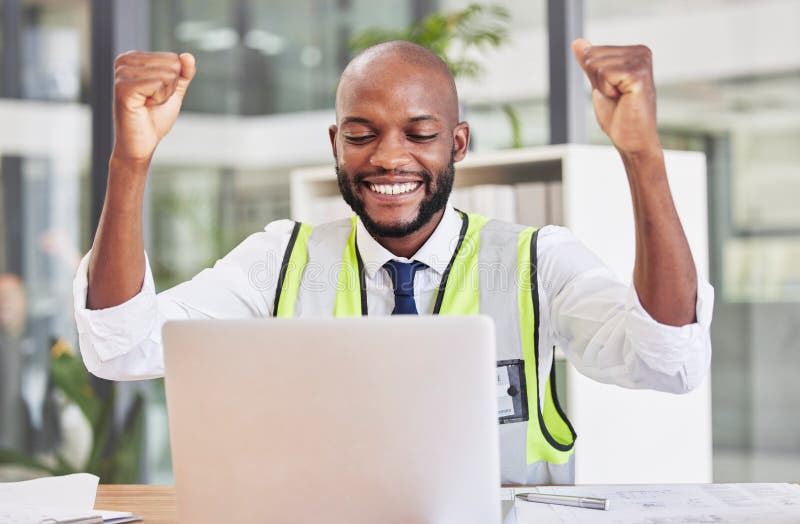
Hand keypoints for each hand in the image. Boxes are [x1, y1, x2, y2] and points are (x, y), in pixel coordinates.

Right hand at [112, 51, 195, 164]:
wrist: (141, 143)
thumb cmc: (154, 118)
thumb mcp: (173, 92)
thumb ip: (183, 73)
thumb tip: (188, 56)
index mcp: (133, 58)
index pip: (173, 59)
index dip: (173, 82)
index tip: (156, 95)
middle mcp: (124, 61)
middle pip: (172, 65)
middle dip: (169, 88)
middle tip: (152, 101)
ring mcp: (122, 73)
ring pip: (168, 75)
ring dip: (164, 95)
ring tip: (147, 104)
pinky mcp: (123, 87)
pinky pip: (159, 84)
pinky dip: (159, 99)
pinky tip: (144, 106)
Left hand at [571, 39, 659, 155]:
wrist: (633, 139)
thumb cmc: (619, 115)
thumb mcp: (599, 84)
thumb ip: (590, 63)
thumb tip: (577, 42)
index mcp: (634, 51)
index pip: (592, 51)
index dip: (594, 77)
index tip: (613, 90)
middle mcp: (641, 52)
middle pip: (591, 56)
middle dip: (596, 81)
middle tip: (616, 96)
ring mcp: (641, 61)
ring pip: (595, 65)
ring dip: (602, 87)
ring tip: (621, 98)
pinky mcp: (638, 74)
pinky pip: (603, 74)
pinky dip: (606, 91)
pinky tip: (623, 99)